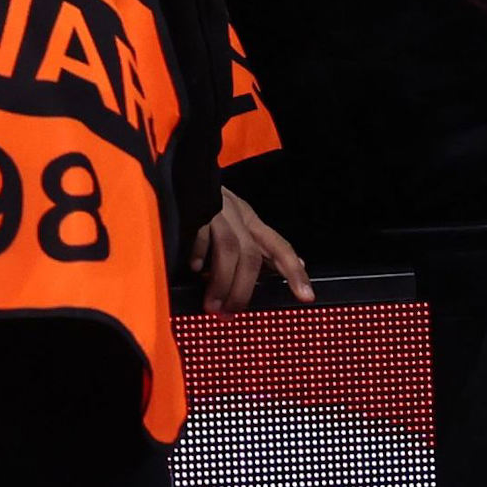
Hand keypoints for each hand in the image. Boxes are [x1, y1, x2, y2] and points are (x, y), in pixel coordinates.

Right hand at [192, 190, 312, 310]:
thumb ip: (261, 245)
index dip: (295, 272)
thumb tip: (299, 263)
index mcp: (251, 221)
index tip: (306, 297)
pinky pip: (201, 235)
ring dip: (222, 283)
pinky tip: (194, 269)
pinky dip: (199, 255)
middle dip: (243, 289)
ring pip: (229, 250)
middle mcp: (238, 216)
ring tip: (213, 305)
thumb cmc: (210, 208)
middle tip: (232, 312)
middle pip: (250, 256)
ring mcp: (216, 212)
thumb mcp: (239, 224)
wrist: (180, 174)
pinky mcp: (195, 209)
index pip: (280, 248)